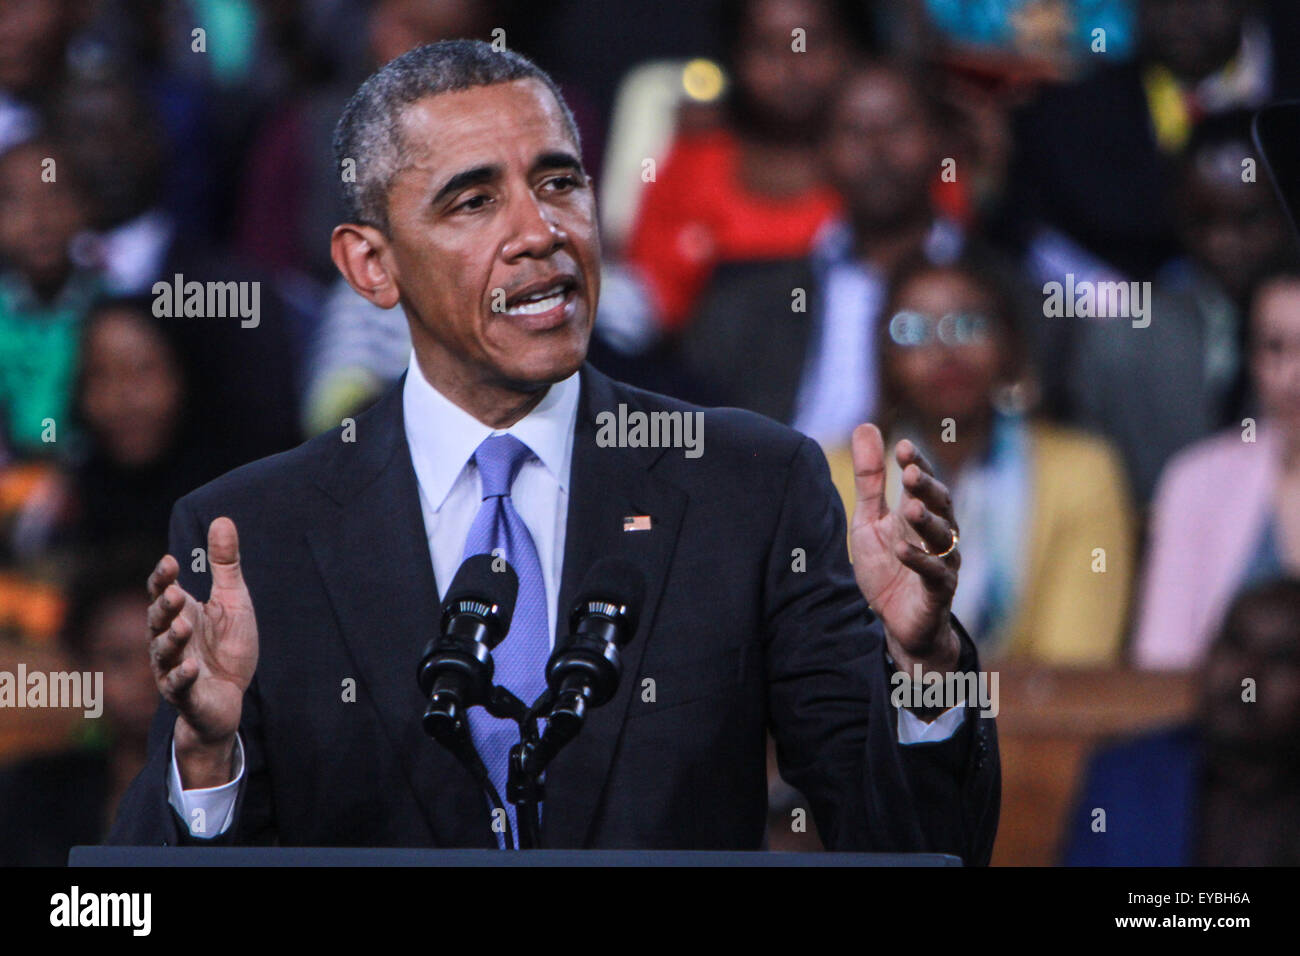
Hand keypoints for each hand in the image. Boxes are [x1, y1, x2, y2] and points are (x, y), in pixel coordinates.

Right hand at [147, 517, 257, 787]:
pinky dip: (182, 677)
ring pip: (164, 652)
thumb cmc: (226, 647)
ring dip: (172, 639)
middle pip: (158, 620)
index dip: (163, 578)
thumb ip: (225, 565)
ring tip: (183, 625)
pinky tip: (191, 668)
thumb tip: (222, 519)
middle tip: (175, 592)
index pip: (162, 592)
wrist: (230, 698)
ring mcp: (173, 668)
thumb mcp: (232, 600)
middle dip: (165, 606)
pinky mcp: (184, 695)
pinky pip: (179, 686)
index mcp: (179, 614)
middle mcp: (168, 639)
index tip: (171, 561)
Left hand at [848, 424, 960, 673]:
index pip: (924, 483)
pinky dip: (919, 560)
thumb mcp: (869, 520)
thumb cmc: (887, 567)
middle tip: (911, 473)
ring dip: (928, 521)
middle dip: (928, 488)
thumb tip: (867, 426)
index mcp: (919, 514)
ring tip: (911, 508)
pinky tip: (902, 549)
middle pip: (941, 505)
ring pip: (943, 537)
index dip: (917, 464)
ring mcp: (942, 563)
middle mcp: (937, 534)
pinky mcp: (939, 592)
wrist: (895, 622)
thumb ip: (870, 479)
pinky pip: (934, 574)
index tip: (902, 447)